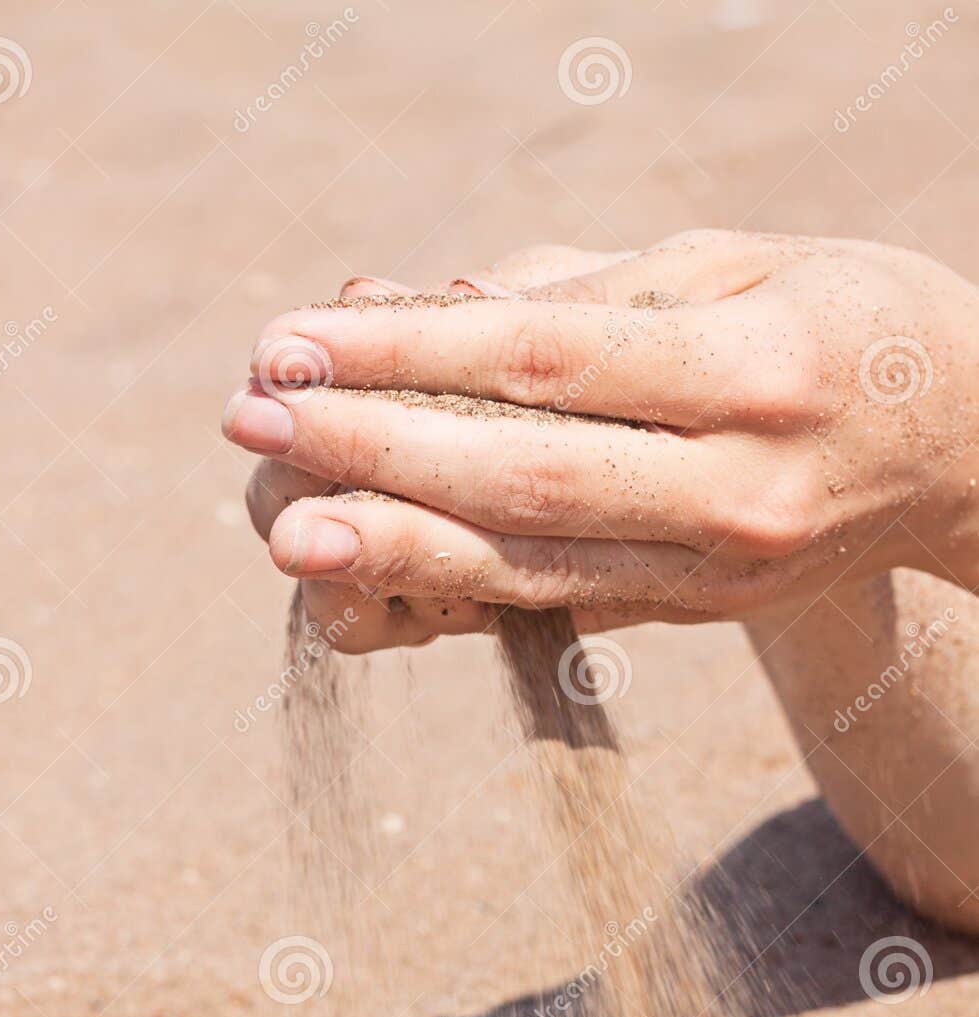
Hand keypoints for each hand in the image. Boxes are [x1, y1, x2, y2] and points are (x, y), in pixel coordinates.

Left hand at [225, 230, 978, 649]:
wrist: (968, 451)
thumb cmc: (847, 321)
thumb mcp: (741, 264)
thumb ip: (593, 292)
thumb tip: (432, 308)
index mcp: (752, 370)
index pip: (543, 362)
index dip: (403, 355)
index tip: (291, 343)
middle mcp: (736, 488)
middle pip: (520, 478)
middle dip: (372, 452)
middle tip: (251, 426)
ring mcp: (718, 568)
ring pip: (533, 566)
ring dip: (396, 548)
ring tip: (285, 530)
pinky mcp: (699, 610)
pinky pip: (563, 598)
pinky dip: (462, 584)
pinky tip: (377, 566)